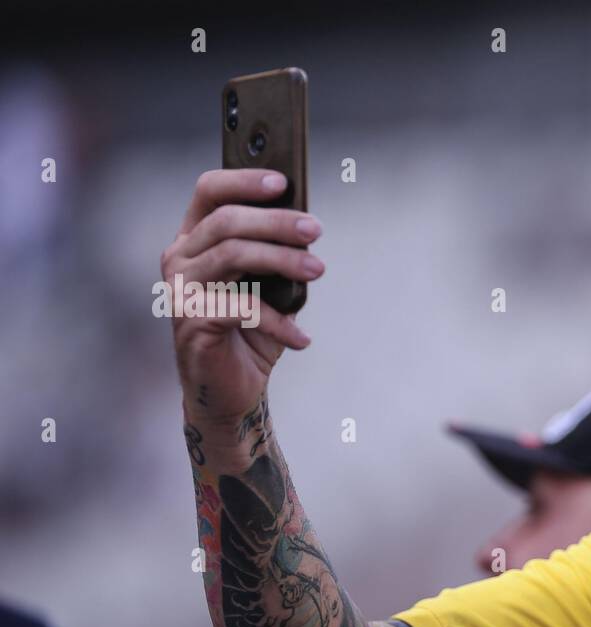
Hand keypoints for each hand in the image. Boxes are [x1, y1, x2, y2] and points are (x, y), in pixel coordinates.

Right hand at [163, 168, 323, 425]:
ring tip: (316, 270)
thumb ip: (278, 254)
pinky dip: (279, 322)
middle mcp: (181, 257)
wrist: (232, 388)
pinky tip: (302, 337)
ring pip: (232, 254)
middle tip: (314, 230)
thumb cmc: (252, 331)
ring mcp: (181, 288)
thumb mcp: (270, 286)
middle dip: (275, 221)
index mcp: (196, 239)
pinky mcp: (190, 321)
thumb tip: (307, 226)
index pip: (209, 191)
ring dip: (281, 260)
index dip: (244, 180)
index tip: (283, 180)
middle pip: (226, 221)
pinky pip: (241, 307)